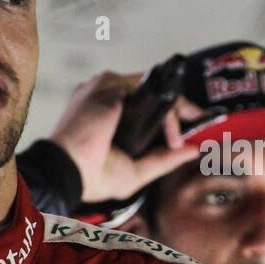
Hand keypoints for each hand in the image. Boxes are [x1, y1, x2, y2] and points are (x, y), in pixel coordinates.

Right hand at [49, 70, 201, 201]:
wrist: (69, 173)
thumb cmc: (91, 175)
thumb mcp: (137, 171)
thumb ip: (165, 159)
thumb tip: (194, 150)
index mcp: (110, 113)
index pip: (147, 102)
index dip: (171, 113)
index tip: (192, 124)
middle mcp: (109, 97)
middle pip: (155, 94)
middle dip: (180, 111)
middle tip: (195, 128)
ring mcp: (108, 89)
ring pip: (155, 91)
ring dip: (172, 116)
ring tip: (175, 141)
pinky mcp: (110, 88)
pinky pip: (150, 91)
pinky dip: (166, 113)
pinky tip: (169, 133)